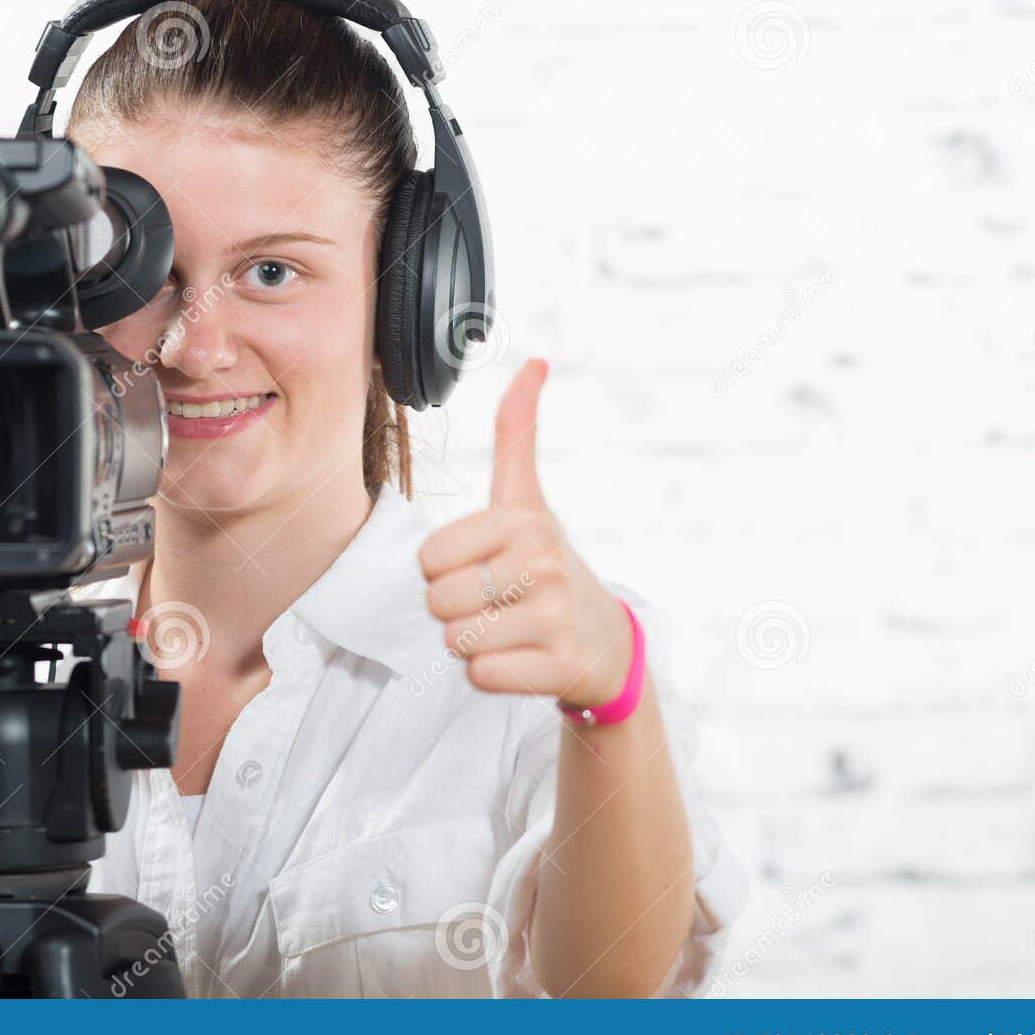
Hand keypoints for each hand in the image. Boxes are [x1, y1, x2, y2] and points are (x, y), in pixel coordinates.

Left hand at [418, 358, 634, 708]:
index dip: (439, 571)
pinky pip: (481, 675)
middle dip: (453, 611)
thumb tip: (535, 360)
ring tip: (506, 631)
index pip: (429, 557)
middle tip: (491, 606)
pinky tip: (519, 659)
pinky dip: (490, 675)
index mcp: (520, 519)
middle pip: (438, 602)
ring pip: (457, 641)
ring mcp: (554, 615)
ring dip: (471, 644)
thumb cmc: (545, 564)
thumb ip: (517, 432)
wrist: (605, 639)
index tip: (475, 567)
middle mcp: (541, 562)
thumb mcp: (527, 498)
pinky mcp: (559, 665)